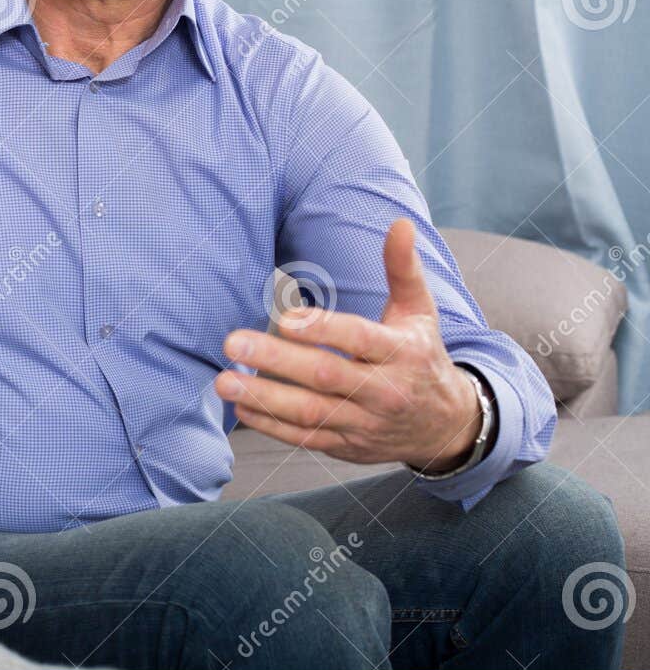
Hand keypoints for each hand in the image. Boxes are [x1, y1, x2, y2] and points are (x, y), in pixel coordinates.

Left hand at [215, 218, 482, 470]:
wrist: (445, 425)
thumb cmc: (421, 356)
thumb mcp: (419, 311)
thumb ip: (402, 268)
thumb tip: (399, 223)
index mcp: (401, 353)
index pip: (359, 340)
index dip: (323, 330)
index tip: (286, 318)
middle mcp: (383, 391)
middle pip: (326, 376)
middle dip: (277, 361)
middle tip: (234, 342)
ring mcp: (363, 423)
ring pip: (311, 413)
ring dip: (264, 398)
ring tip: (224, 381)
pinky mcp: (347, 446)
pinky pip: (306, 439)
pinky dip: (271, 426)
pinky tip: (241, 407)